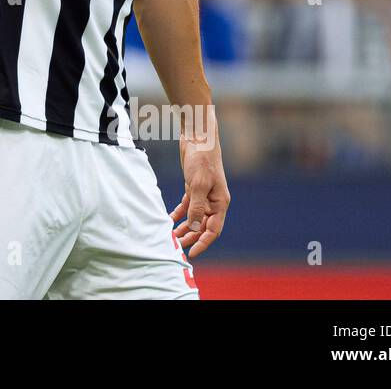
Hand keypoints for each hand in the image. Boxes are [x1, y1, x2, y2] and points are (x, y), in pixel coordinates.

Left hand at [170, 127, 229, 258]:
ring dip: (184, 227)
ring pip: (194, 217)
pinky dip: (179, 214)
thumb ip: (196, 207)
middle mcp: (213, 201)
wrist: (198, 137)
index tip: (191, 253)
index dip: (202, 242)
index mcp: (220, 203)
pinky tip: (170, 220)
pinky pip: (187, 206)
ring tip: (171, 236)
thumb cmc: (202, 159)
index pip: (213, 230)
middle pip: (203, 226)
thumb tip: (193, 227)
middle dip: (191, 237)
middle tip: (177, 247)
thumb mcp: (198, 184)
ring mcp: (203, 194)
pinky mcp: (193, 187)